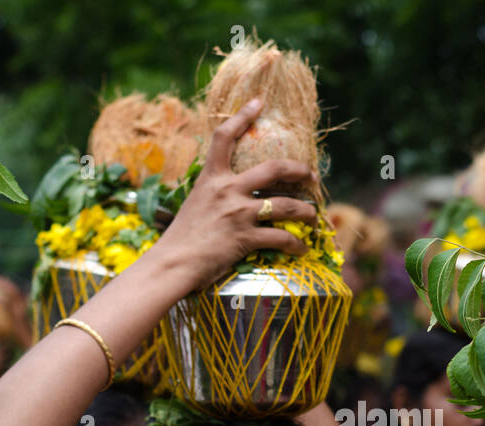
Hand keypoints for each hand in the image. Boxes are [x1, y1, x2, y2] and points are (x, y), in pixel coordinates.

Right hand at [156, 100, 318, 286]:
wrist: (172, 263)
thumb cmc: (181, 238)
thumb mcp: (196, 203)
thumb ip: (215, 193)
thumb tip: (232, 194)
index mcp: (212, 178)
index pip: (224, 137)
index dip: (242, 116)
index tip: (259, 102)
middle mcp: (228, 190)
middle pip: (274, 168)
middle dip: (300, 170)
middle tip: (311, 175)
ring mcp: (238, 213)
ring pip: (287, 205)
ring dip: (306, 212)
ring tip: (313, 217)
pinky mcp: (245, 238)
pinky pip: (282, 238)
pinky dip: (296, 245)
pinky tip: (301, 250)